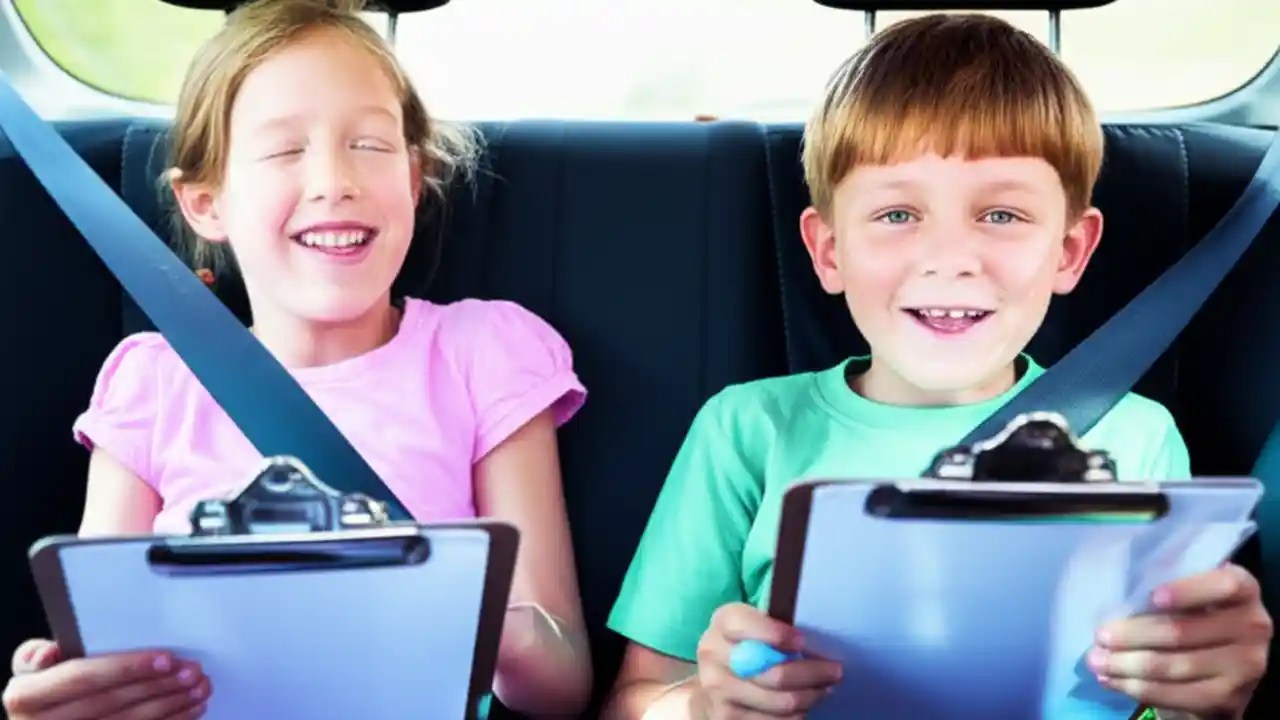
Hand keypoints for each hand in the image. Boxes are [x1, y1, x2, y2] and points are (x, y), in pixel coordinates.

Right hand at [3, 639, 210, 718]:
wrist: (48, 719)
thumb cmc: (46, 688)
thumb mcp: (34, 668)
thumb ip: (37, 655)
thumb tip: (48, 653)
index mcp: (25, 697)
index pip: (81, 679)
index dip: (124, 668)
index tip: (164, 658)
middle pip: (111, 703)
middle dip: (157, 685)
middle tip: (192, 671)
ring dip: (171, 705)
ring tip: (198, 687)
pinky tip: (190, 709)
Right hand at [693, 602, 841, 717]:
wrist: (713, 682)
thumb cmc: (745, 646)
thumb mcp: (752, 625)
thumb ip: (774, 626)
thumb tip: (815, 637)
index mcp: (722, 622)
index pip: (744, 624)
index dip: (775, 633)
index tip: (802, 641)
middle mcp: (713, 653)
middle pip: (773, 672)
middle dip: (813, 673)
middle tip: (835, 671)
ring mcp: (716, 689)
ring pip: (780, 702)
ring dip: (810, 697)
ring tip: (824, 689)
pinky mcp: (724, 717)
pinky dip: (796, 716)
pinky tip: (803, 706)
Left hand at [1089, 564, 1271, 717]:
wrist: (1222, 663)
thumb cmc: (1193, 613)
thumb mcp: (1189, 593)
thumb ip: (1166, 586)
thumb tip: (1115, 593)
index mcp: (1243, 589)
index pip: (1225, 585)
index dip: (1190, 590)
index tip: (1154, 596)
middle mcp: (1253, 626)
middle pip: (1185, 631)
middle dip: (1134, 635)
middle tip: (1100, 636)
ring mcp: (1246, 665)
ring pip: (1177, 665)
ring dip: (1129, 664)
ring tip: (1097, 660)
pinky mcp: (1229, 696)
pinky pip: (1178, 694)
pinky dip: (1140, 687)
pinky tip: (1113, 680)